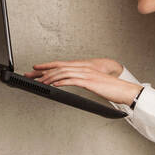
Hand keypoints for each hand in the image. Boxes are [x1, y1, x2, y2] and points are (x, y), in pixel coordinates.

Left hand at [25, 58, 139, 104]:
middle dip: (42, 71)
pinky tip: (54, 85)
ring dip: (49, 77)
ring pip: (63, 73)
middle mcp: (83, 68)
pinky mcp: (89, 82)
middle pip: (58, 67)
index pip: (60, 64)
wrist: (124, 89)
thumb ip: (81, 81)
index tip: (35, 69)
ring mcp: (86, 74)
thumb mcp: (93, 83)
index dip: (46, 66)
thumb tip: (68, 83)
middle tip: (30, 76)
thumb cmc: (110, 88)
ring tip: (39, 82)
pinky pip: (72, 80)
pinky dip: (61, 82)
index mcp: (82, 68)